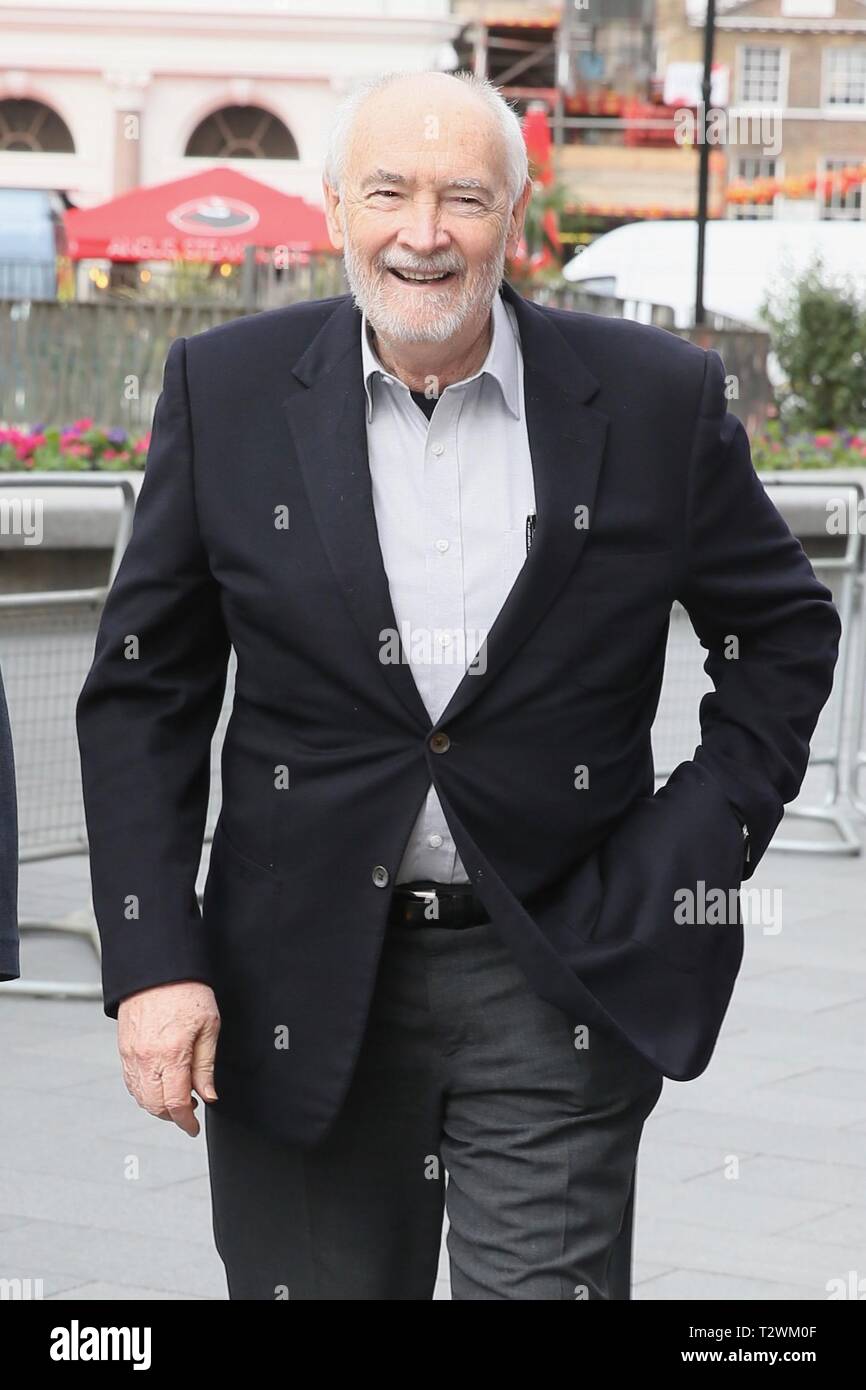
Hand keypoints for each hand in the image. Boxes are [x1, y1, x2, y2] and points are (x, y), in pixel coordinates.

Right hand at [117, 981, 220, 1136]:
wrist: (157, 969)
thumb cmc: (187, 991)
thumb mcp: (209, 1027)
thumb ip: (206, 1066)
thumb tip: (208, 1095)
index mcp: (172, 1054)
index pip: (176, 1103)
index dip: (186, 1122)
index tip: (193, 1128)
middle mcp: (147, 1058)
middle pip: (155, 1106)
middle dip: (172, 1116)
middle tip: (189, 1111)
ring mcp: (131, 1055)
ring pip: (140, 1097)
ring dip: (157, 1105)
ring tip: (176, 1096)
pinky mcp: (124, 1049)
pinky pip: (131, 1081)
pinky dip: (143, 1091)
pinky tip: (159, 1084)